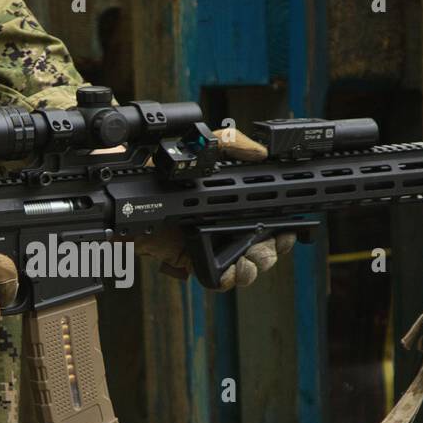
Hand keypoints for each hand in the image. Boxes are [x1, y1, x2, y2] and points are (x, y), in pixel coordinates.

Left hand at [133, 127, 297, 289]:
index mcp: (235, 203)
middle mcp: (228, 227)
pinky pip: (221, 279)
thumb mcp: (203, 150)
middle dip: (273, 251)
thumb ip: (232, 142)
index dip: (285, 229)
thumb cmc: (165, 171)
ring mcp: (213, 247)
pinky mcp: (196, 262)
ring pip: (249, 267)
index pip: (271, 219)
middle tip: (269, 244)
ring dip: (255, 266)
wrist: (132, 196)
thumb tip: (262, 152)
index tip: (290, 229)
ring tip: (248, 259)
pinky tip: (231, 269)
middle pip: (266, 248)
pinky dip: (230, 278)